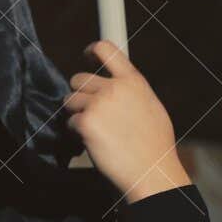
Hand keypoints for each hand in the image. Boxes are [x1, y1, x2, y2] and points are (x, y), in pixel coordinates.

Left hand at [64, 40, 191, 202]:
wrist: (152, 172)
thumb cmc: (153, 145)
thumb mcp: (150, 106)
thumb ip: (130, 91)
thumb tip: (114, 81)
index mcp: (134, 81)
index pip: (106, 49)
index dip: (91, 50)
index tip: (86, 55)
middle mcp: (116, 88)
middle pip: (78, 78)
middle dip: (80, 95)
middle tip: (91, 113)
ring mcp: (99, 104)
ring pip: (70, 100)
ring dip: (77, 114)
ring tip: (98, 130)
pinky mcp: (86, 122)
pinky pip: (69, 121)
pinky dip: (77, 132)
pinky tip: (95, 142)